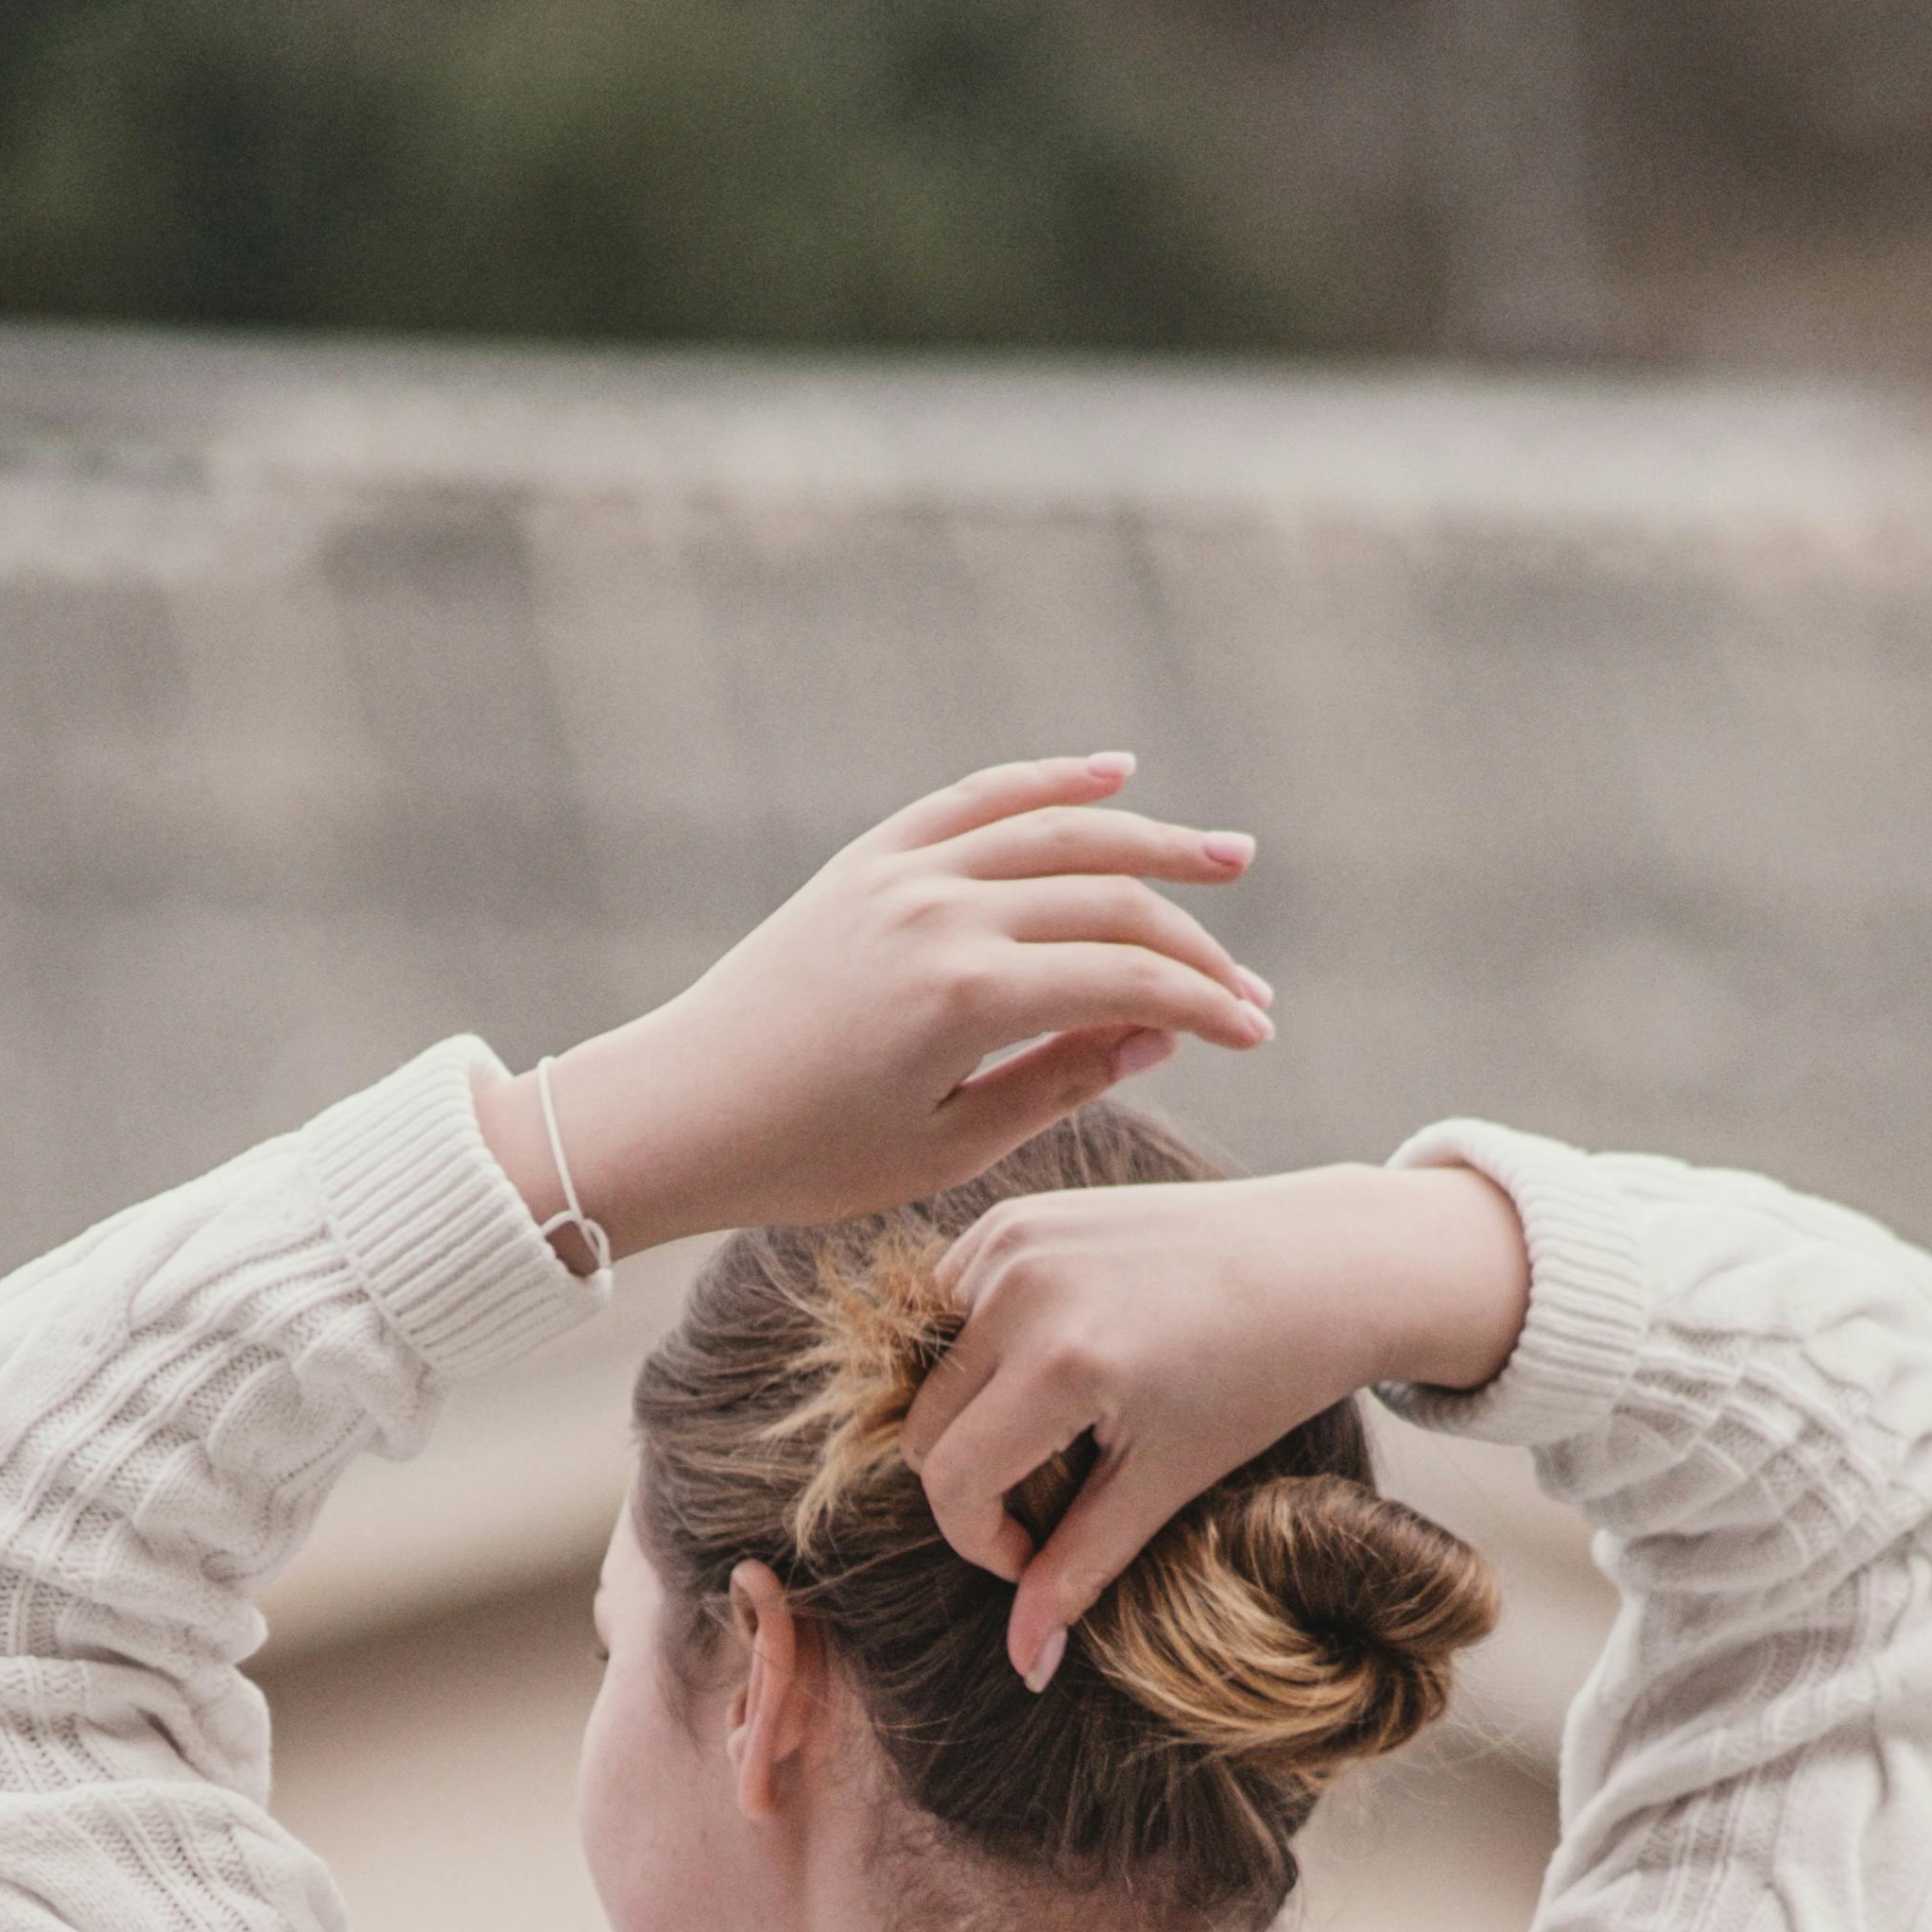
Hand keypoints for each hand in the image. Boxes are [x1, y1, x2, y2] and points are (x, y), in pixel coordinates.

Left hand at [475, 757, 1276, 1261]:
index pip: (1125, 981)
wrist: (677, 1112)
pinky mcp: (869, 860)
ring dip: (1151, 840)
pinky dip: (1049, 781)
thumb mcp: (944, 1147)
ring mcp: (903, 872)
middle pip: (1108, 903)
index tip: (1255, 1034)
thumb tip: (1156, 1035)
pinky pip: (977, 798)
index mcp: (967, 995)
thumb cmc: (805, 1158)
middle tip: (1252, 982)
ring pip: (1057, 831)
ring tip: (1225, 861)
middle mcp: (943, 911)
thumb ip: (1057, 1083)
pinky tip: (1114, 773)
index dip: (1205, 1006)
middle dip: (1193, 942)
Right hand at [903, 1164, 1532, 1684]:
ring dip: (974, 1414)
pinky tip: (1057, 1359)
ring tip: (1063, 1424)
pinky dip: (983, 1349)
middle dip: (974, 1482)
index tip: (1039, 1555)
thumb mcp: (1164, 1483)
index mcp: (1060, 1360)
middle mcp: (1019, 1286)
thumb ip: (1078, 1571)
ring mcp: (1012, 1238)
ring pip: (929, 1369)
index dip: (983, 1540)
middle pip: (924, 1427)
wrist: (1322, 1261)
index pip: (949, 1480)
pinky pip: (951, 1305)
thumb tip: (1024, 1669)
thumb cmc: (1259, 1378)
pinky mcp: (1016, 1214)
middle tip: (1057, 1495)